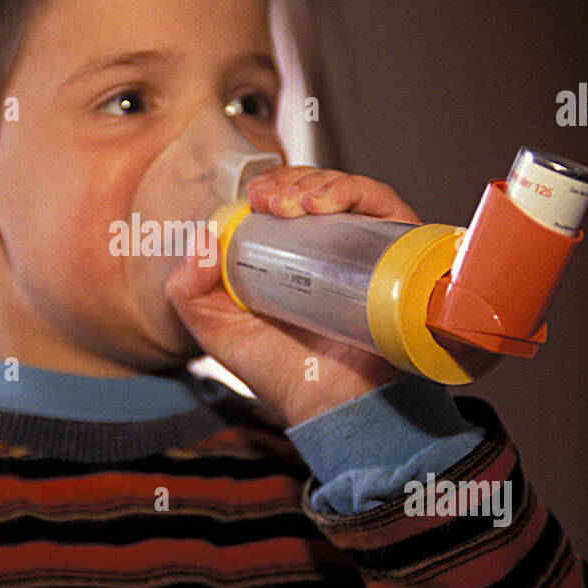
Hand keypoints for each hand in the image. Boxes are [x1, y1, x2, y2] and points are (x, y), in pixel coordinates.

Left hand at [165, 165, 422, 426]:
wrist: (328, 406)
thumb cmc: (280, 373)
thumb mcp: (216, 329)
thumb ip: (188, 290)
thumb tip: (202, 236)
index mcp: (295, 257)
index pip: (290, 198)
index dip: (272, 186)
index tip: (252, 197)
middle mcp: (336, 249)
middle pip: (319, 187)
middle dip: (290, 180)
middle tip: (266, 199)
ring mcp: (368, 251)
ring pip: (353, 190)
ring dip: (318, 183)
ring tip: (290, 205)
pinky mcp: (398, 255)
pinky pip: (388, 207)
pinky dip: (356, 193)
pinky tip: (322, 208)